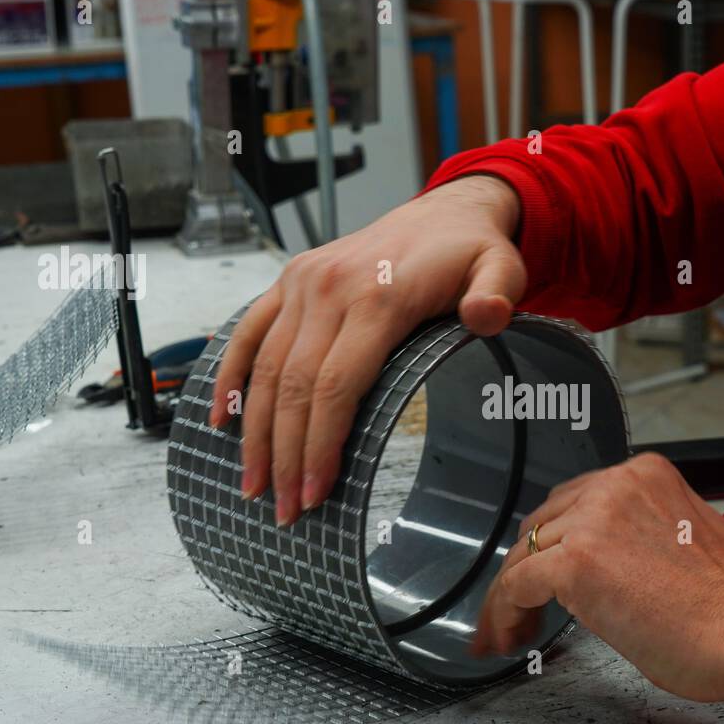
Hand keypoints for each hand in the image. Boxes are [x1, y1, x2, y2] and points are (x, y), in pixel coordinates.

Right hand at [209, 175, 524, 524]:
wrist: (446, 211)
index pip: (336, 386)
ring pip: (264, 368)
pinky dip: (229, 378)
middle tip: (285, 511)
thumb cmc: (473, 254)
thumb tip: (488, 315)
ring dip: (254, 432)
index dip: (320, 446)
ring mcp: (302, 282)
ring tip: (254, 487)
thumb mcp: (502, 268)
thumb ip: (498, 293)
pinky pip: (248, 332)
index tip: (316, 496)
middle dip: (284, 456)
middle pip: (294, 387)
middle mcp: (329, 288)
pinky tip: (221, 423)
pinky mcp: (288, 279)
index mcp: (378, 296)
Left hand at [472, 453, 723, 701]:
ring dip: (512, 595)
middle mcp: (614, 486)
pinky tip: (510, 637)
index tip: (547, 575)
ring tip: (510, 631)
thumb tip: (623, 556)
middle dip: (529, 567)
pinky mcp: (574, 563)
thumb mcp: (696, 534)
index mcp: (645, 475)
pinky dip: (504, 613)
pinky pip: (517, 586)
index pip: (576, 502)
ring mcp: (591, 521)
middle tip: (523, 606)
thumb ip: (649, 530)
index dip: (555, 543)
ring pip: (523, 556)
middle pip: (544, 524)